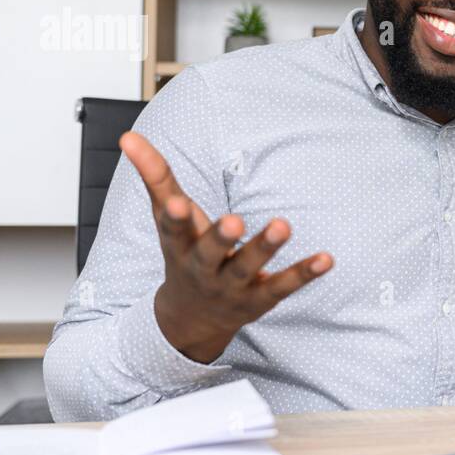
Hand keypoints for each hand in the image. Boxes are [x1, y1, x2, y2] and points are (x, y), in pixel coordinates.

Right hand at [119, 131, 332, 363]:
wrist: (193, 317)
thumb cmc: (184, 254)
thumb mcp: (167, 218)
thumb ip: (155, 177)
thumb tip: (128, 137)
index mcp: (179, 246)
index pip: (172, 231)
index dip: (173, 218)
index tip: (176, 205)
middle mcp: (203, 269)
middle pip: (210, 254)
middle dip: (221, 238)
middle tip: (234, 221)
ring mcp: (232, 286)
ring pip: (248, 268)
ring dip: (265, 248)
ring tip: (283, 226)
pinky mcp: (261, 298)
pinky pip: (283, 285)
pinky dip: (305, 273)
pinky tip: (326, 259)